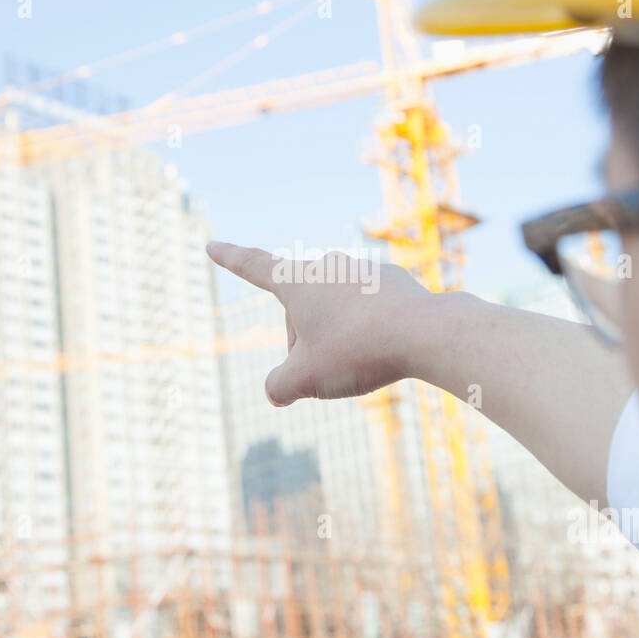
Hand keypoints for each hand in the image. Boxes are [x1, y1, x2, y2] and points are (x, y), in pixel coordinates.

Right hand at [207, 241, 433, 405]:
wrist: (427, 333)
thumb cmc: (359, 351)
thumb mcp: (306, 379)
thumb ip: (278, 387)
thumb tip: (275, 392)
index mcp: (297, 283)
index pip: (253, 267)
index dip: (230, 259)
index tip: (212, 245)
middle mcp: (326, 267)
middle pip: (299, 311)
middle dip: (302, 342)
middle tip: (324, 373)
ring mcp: (361, 271)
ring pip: (333, 313)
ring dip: (336, 337)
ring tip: (360, 360)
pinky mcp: (392, 281)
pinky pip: (366, 312)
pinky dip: (367, 331)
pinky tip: (386, 346)